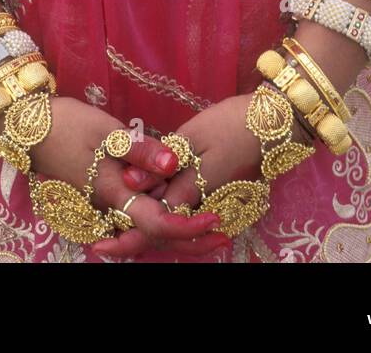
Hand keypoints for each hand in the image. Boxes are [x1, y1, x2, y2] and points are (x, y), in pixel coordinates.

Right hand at [20, 97, 228, 259]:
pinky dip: (160, 214)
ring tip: (209, 220)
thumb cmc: (67, 125)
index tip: (214, 218)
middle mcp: (110, 206)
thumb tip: (173, 164)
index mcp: (113, 193)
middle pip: (154, 234)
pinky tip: (177, 201)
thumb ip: (139, 149)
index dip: (187, 226)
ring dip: (177, 228)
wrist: (28, 127)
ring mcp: (106, 203)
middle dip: (189, 238)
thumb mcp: (105, 130)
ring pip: (146, 226)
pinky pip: (136, 213)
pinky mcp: (104, 193)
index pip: (157, 223)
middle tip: (222, 231)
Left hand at [89, 92, 266, 261]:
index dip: (124, 235)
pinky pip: (181, 210)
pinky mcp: (210, 193)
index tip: (98, 246)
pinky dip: (161, 210)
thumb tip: (130, 184)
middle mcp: (197, 207)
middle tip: (100, 245)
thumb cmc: (230, 125)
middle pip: (160, 231)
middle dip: (131, 239)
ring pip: (170, 223)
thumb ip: (161, 163)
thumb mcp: (191, 138)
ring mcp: (206, 203)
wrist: (272, 124)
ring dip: (145, 225)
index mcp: (190, 195)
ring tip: (116, 223)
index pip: (151, 224)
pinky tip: (147, 199)